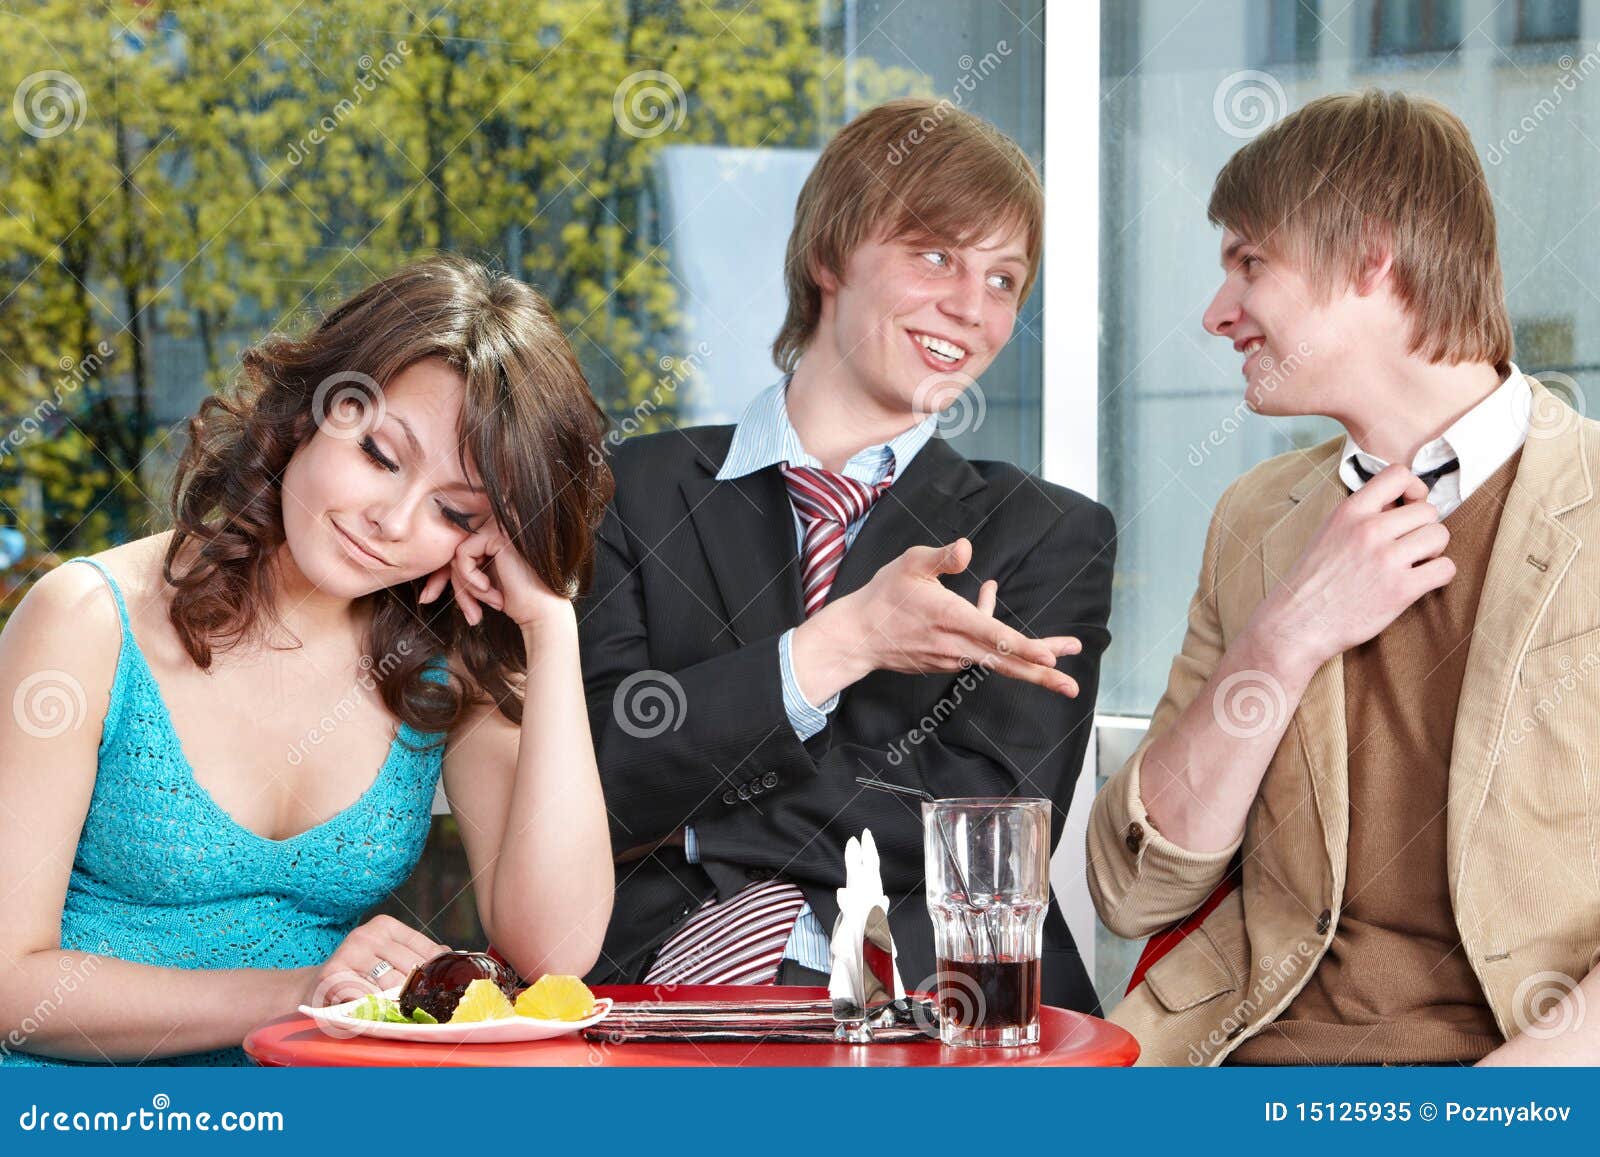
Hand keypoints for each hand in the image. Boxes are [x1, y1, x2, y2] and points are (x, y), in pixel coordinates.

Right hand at [299, 914, 451, 1006]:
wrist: (314, 989)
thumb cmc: (361, 976)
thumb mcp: (389, 958)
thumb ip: (419, 956)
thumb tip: (459, 958)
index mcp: (386, 926)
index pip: (428, 949)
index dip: (442, 973)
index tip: (453, 990)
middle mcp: (367, 934)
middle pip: (413, 969)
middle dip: (422, 992)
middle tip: (429, 1009)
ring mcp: (349, 952)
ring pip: (392, 985)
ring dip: (400, 1004)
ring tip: (403, 1013)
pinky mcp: (333, 975)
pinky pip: (368, 998)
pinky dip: (376, 1009)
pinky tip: (376, 1013)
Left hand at [418, 520, 571, 629]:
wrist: (542, 610)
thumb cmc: (517, 600)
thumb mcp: (481, 585)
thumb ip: (461, 574)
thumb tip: (425, 592)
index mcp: (495, 537)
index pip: (458, 552)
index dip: (443, 578)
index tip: (430, 599)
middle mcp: (497, 528)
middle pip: (456, 553)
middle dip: (457, 587)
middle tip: (471, 615)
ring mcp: (499, 528)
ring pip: (457, 555)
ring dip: (467, 586)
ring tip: (488, 602)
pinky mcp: (497, 535)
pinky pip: (462, 554)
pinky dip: (469, 577)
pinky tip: (489, 588)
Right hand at [791, 537, 1080, 703]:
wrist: (857, 637)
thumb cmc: (884, 595)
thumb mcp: (910, 563)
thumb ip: (942, 557)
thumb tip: (966, 547)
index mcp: (951, 619)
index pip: (996, 637)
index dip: (1026, 648)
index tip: (1052, 659)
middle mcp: (955, 645)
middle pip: (1006, 663)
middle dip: (1042, 676)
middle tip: (1072, 689)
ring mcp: (951, 658)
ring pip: (996, 656)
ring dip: (1026, 652)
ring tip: (1061, 650)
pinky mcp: (946, 663)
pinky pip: (978, 650)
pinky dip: (992, 635)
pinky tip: (987, 597)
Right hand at [1252, 463, 1453, 675]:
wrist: (1298, 622)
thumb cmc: (1312, 580)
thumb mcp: (1329, 532)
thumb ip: (1362, 515)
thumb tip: (1403, 505)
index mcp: (1350, 511)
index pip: (1399, 474)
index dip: (1413, 488)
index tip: (1409, 505)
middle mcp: (1369, 530)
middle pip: (1428, 510)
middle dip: (1423, 527)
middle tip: (1409, 545)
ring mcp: (1386, 559)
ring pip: (1440, 536)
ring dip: (1433, 550)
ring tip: (1414, 563)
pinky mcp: (1401, 589)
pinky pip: (1445, 568)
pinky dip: (1439, 574)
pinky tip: (1420, 581)